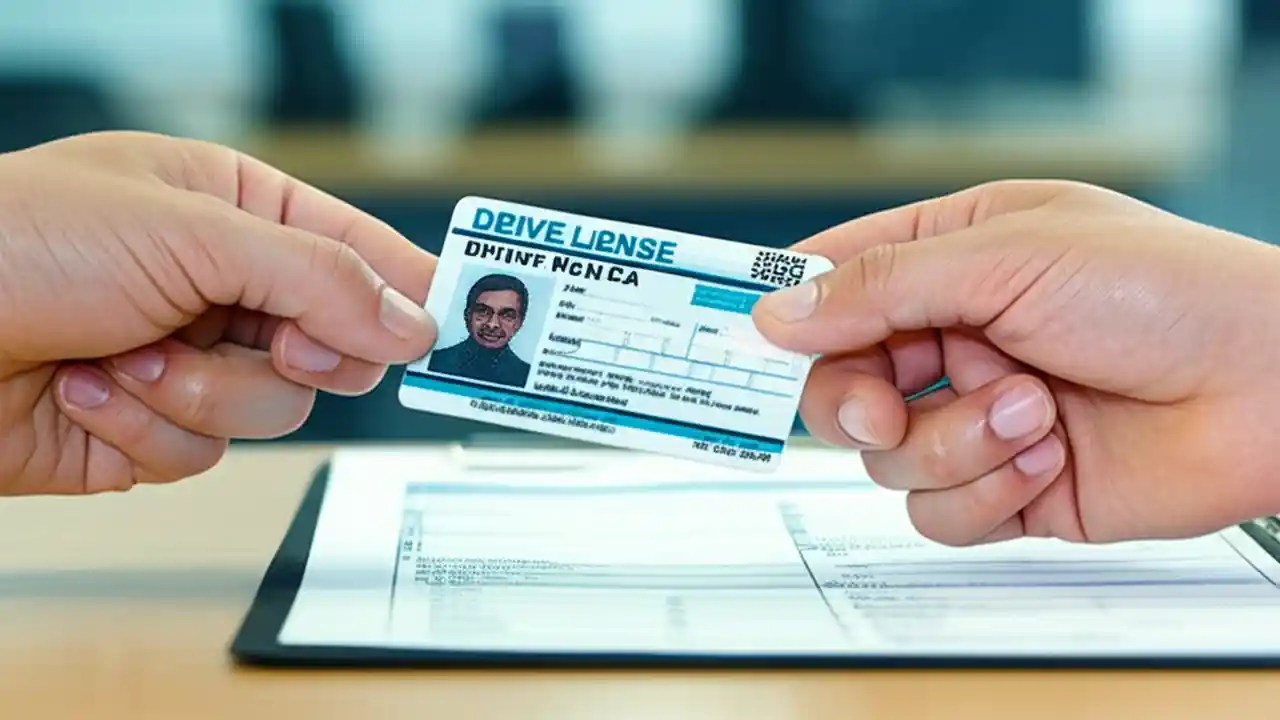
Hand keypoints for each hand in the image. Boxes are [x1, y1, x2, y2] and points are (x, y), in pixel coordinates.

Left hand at [0, 132, 436, 494]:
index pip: (360, 251)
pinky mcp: (157, 429)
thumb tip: (412, 320)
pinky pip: (209, 453)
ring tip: (130, 355)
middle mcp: (224, 286)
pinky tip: (95, 390)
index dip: (415, 285)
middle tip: (269, 338)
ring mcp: (193, 359)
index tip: (473, 318)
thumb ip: (318, 277)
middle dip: (294, 350)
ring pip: (279, 407)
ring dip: (203, 392)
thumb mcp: (191, 233)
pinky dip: (153, 432)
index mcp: (238, 210)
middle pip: (338, 344)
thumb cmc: (14, 240)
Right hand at [753, 180, 1279, 543]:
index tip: (738, 340)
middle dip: (858, 400)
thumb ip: (882, 286)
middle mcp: (956, 338)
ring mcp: (977, 414)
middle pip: (838, 383)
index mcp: (952, 256)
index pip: (835, 281)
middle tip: (887, 404)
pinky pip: (937, 511)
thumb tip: (780, 312)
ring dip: (952, 442)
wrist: (1269, 389)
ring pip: (886, 458)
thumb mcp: (1008, 256)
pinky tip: (1045, 454)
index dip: (784, 312)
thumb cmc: (1166, 291)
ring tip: (1030, 411)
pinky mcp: (1006, 484)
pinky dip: (984, 489)